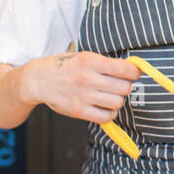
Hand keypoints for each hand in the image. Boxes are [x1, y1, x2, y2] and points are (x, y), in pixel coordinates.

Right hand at [19, 50, 140, 122]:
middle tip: (118, 84)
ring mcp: (83, 96)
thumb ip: (105, 63)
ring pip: (118, 102)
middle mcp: (87, 79)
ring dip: (117, 100)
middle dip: (125, 86)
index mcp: (90, 61)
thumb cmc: (64, 66)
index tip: (134, 73)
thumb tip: (131, 70)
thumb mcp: (84, 56)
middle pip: (124, 88)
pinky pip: (106, 117)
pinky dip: (110, 113)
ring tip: (109, 95)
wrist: (38, 80)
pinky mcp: (78, 111)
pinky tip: (104, 106)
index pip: (124, 69)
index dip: (134, 72)